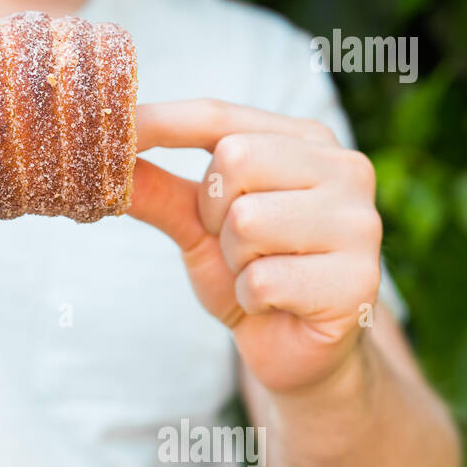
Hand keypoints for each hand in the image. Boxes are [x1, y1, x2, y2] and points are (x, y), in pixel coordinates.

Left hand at [127, 99, 382, 392]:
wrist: (296, 351)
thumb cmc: (251, 274)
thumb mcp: (196, 227)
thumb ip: (158, 189)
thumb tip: (106, 159)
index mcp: (305, 141)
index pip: (219, 115)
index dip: (160, 122)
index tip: (110, 131)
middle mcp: (345, 168)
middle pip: (234, 159)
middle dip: (213, 213)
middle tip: (236, 245)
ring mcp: (361, 222)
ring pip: (248, 220)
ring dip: (235, 260)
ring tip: (261, 272)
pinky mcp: (359, 280)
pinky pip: (264, 279)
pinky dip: (253, 298)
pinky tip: (279, 304)